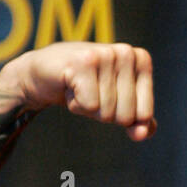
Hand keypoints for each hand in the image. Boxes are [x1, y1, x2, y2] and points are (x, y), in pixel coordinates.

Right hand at [0, 42, 155, 139]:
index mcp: (141, 60)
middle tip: (90, 91)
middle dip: (104, 113)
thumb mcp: (117, 105)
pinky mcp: (84, 62)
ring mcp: (105, 54)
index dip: (123, 116)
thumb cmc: (84, 88)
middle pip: (126, 116)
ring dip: (88, 108)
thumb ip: (137, 121)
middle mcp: (127, 52)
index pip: (145, 114)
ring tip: (79, 87)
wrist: (41, 75)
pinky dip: (76, 105)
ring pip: (107, 112)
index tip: (107, 96)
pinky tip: (69, 86)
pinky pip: (90, 106)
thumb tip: (142, 134)